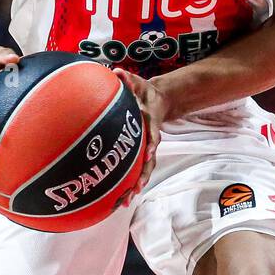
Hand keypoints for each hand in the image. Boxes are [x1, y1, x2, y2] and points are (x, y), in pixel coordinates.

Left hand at [111, 68, 165, 207]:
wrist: (158, 100)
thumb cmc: (143, 91)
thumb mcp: (137, 82)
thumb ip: (127, 78)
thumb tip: (117, 72)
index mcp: (150, 121)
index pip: (153, 132)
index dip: (152, 142)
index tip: (150, 151)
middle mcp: (150, 138)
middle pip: (150, 159)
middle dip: (143, 174)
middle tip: (136, 189)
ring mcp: (147, 147)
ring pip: (144, 169)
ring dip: (136, 185)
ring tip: (126, 201)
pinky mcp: (141, 153)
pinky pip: (136, 169)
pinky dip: (130, 183)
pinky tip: (119, 198)